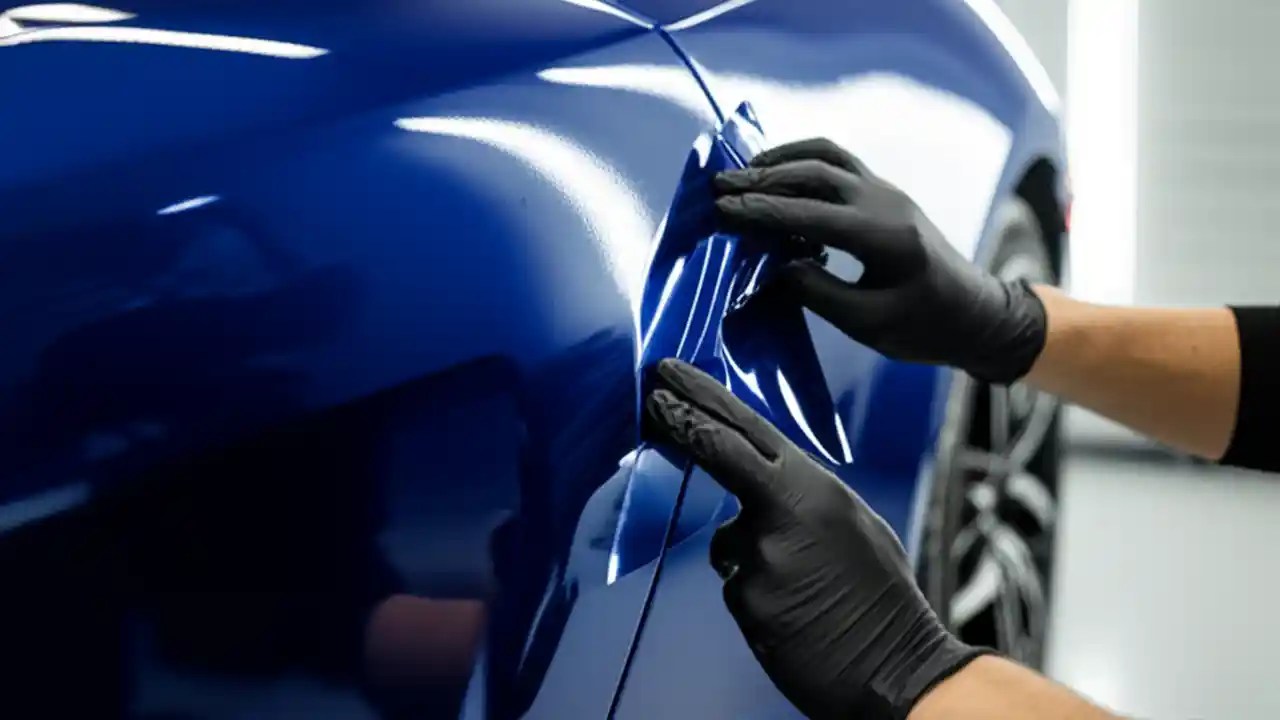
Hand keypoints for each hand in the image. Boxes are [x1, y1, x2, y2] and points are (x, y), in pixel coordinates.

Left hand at [644, 359, 986, 719]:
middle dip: (680, 420)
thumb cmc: (880, 595)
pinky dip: (761, 597)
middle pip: (717, 451)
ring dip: (753, 560)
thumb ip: (803, 499)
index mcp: (813, 488)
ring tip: (805, 589)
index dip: (700, 399)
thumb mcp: (853, 524)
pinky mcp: (747, 602)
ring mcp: (759, 558)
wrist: (896, 668)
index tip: (667, 377)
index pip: (745, 430)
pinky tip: (797, 615)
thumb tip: (766, 489)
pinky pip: (739, 587)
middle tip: (653, 401)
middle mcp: (782, 514)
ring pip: (730, 544)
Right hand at [714, 138, 1046, 383]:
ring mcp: (887, 192)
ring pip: (826, 157)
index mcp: (884, 238)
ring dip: (781, 160)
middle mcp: (885, 202)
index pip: (810, 213)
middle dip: (762, 179)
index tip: (722, 211)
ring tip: (743, 173)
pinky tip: (777, 172)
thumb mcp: (868, 324)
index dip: (762, 211)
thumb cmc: (925, 328)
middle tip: (718, 186)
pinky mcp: (885, 193)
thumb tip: (775, 265)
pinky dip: (803, 160)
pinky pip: (838, 162)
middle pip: (813, 174)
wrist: (976, 313)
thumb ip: (819, 292)